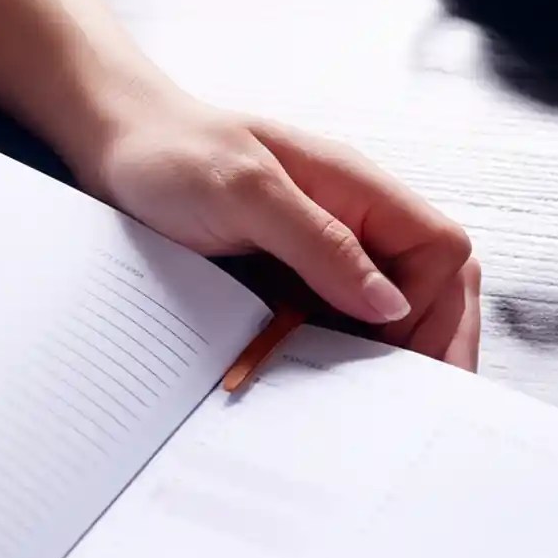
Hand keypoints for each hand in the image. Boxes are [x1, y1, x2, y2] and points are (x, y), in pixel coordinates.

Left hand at [82, 98, 481, 369]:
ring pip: (386, 316)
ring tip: (364, 408)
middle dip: (428, 344)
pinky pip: (332, 327)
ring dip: (379, 360)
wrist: (117, 149)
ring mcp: (323, 256)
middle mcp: (353, 224)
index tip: (391, 350)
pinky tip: (307, 387)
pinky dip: (327, 361)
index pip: (440, 249)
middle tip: (410, 405)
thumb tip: (390, 302)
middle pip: (431, 287)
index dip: (431, 304)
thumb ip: (322, 243)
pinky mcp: (291, 283)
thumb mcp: (247, 192)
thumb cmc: (176, 152)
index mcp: (359, 189)